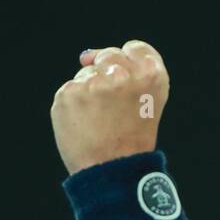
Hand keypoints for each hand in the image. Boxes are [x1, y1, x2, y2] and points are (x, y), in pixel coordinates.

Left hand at [50, 40, 168, 173]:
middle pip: (108, 55)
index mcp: (150, 75)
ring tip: (99, 121)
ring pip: (86, 74)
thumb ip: (132, 72)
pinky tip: (84, 124)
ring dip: (90, 93)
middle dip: (107, 76)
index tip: (127, 85)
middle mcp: (122, 74)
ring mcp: (93, 83)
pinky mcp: (69, 93)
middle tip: (112, 108)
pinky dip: (74, 106)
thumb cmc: (132, 138)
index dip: (130, 64)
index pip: (136, 48)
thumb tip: (86, 55)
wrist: (112, 171)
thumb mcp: (148, 102)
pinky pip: (70, 90)